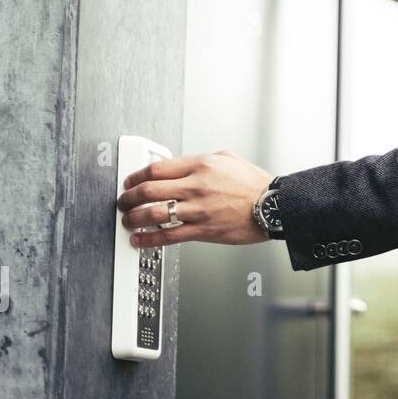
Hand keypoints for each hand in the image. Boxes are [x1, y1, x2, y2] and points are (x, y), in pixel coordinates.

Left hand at [115, 150, 273, 248]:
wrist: (274, 206)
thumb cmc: (255, 184)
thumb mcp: (227, 158)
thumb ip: (201, 160)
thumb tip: (181, 164)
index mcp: (201, 165)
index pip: (157, 169)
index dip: (137, 176)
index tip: (130, 181)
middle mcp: (197, 186)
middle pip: (149, 190)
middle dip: (128, 197)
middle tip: (123, 201)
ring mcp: (198, 209)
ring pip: (153, 213)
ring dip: (133, 218)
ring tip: (127, 220)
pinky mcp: (203, 230)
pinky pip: (169, 235)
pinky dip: (149, 239)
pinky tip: (139, 240)